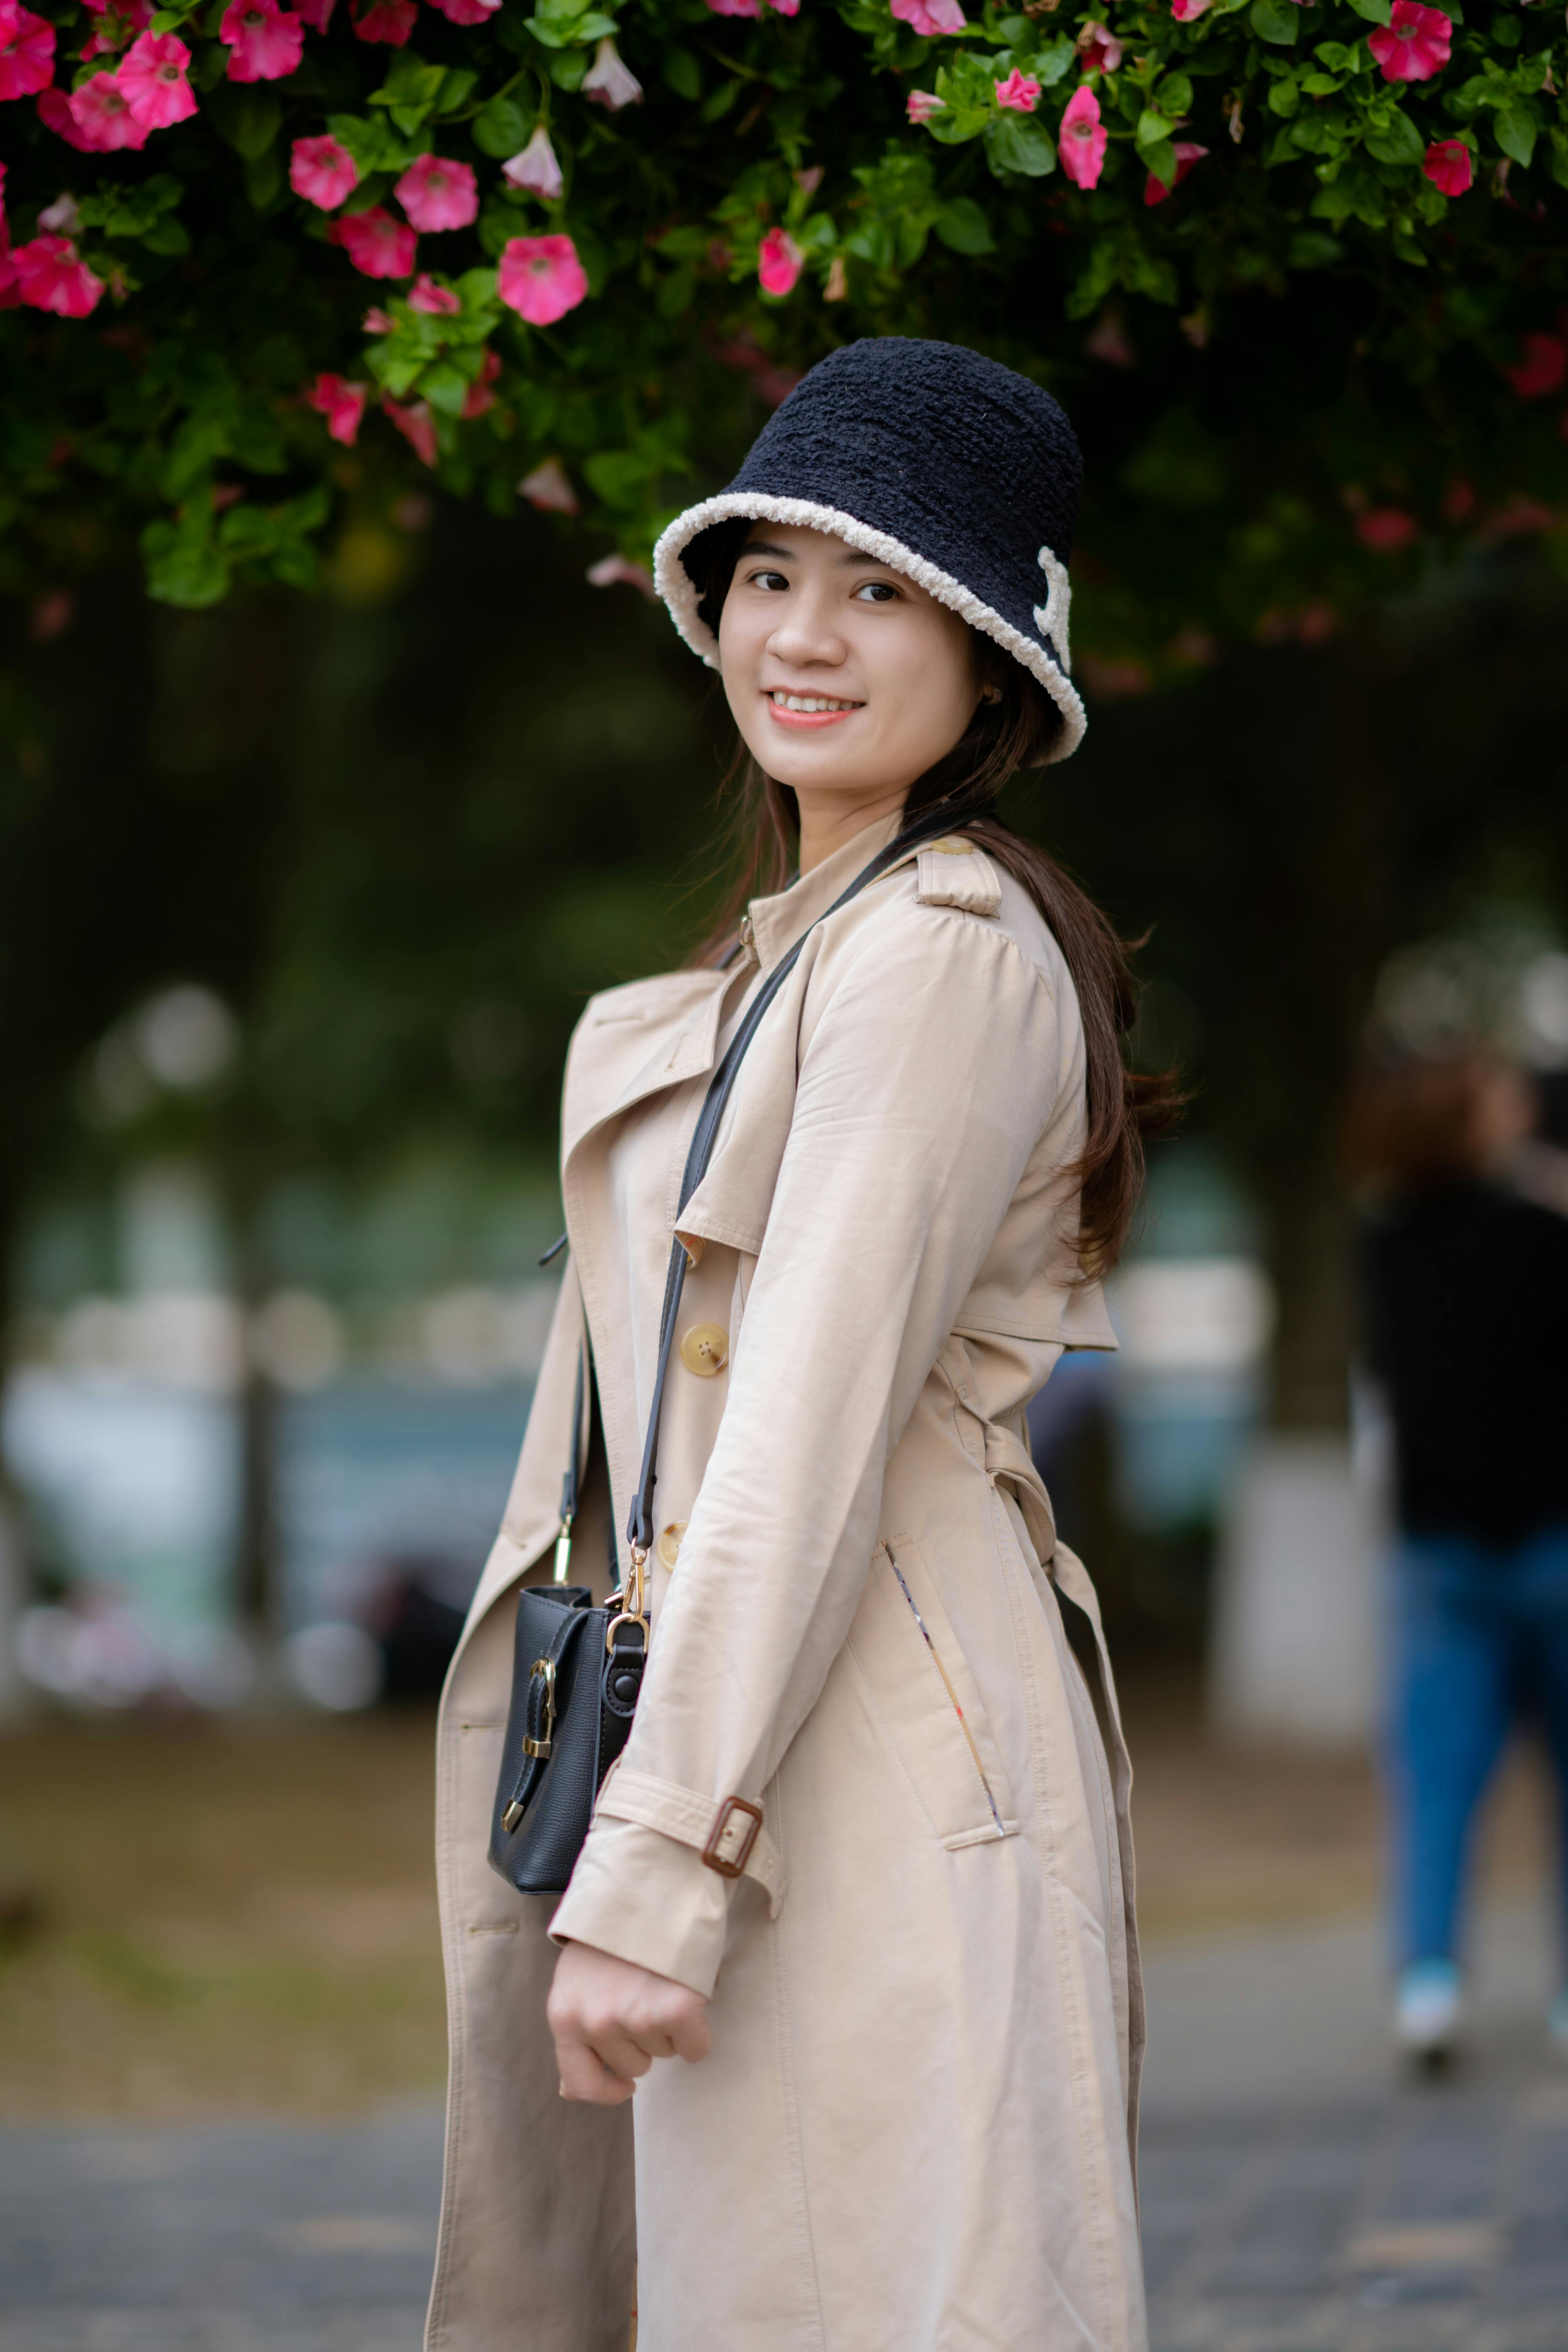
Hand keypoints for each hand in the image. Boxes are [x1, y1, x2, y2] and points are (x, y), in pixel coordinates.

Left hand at [547, 1941, 711, 2104]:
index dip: (607, 2088)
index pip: (580, 2082)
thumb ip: (577, 2028)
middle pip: (634, 2064)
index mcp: (564, 2014)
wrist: (649, 1881)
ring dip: (669, 2026)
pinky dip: (698, 2029)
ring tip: (662, 1981)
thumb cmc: (613, 1931)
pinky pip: (695, 2048)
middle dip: (643, 2036)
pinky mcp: (676, 2010)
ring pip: (664, 2052)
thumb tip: (571, 2091)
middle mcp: (596, 2022)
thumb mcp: (576, 1980)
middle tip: (644, 1990)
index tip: (625, 2083)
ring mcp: (636, 2017)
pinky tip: (689, 1995)